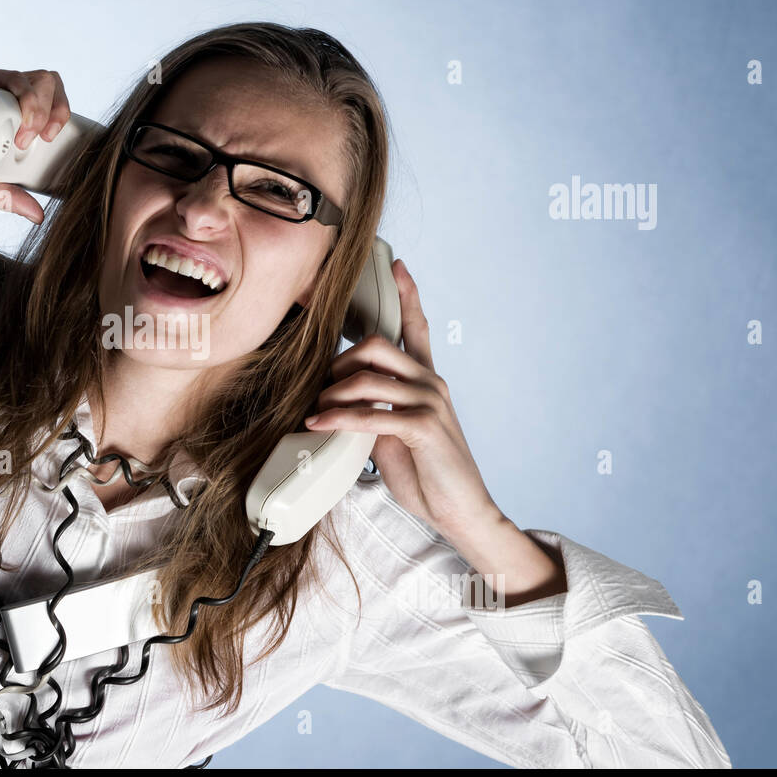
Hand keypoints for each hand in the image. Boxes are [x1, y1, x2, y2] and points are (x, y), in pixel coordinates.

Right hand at [0, 65, 72, 221]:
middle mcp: (3, 115)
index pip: (49, 133)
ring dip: (47, 108)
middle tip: (47, 141)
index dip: (65, 141)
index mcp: (4, 141)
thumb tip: (38, 216)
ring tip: (30, 133)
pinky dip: (28, 96)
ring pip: (43, 86)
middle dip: (62, 120)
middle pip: (54, 104)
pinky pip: (17, 78)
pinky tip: (20, 119)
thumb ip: (1, 194)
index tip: (66, 161)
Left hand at [303, 259, 506, 542]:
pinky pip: (371, 413)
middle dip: (339, 361)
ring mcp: (431, 402)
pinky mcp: (424, 428)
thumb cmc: (427, 475)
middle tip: (321, 388)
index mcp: (427, 380)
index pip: (418, 328)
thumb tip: (340, 401)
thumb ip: (376, 409)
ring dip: (332, 394)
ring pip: (368, 377)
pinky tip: (319, 424)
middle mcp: (432, 383)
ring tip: (315, 412)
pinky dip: (338, 418)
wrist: (461, 512)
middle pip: (378, 344)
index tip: (398, 264)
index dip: (408, 295)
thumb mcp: (394, 435)